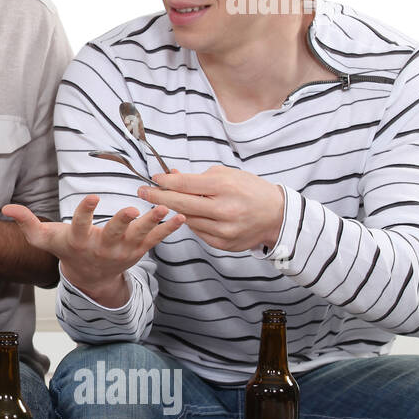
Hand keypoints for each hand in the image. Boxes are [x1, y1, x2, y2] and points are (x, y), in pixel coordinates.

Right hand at [2, 197, 183, 306]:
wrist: (91, 277)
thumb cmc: (67, 249)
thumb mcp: (45, 238)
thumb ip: (27, 223)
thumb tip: (6, 208)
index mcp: (79, 242)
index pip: (81, 227)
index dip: (85, 212)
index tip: (91, 197)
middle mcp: (102, 248)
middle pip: (113, 235)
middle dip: (123, 222)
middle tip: (133, 209)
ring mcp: (123, 250)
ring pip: (140, 236)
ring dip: (153, 223)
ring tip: (166, 209)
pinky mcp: (140, 250)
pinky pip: (156, 239)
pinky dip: (169, 228)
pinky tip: (181, 216)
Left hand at [136, 166, 283, 251]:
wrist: (277, 216)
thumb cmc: (251, 190)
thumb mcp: (227, 175)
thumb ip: (197, 178)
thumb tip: (170, 177)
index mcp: (224, 187)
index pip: (184, 184)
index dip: (165, 181)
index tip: (153, 179)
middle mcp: (223, 210)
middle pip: (179, 204)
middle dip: (156, 197)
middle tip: (142, 191)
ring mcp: (223, 229)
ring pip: (185, 219)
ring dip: (172, 211)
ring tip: (163, 202)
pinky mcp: (222, 243)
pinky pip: (197, 232)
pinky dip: (191, 222)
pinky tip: (190, 215)